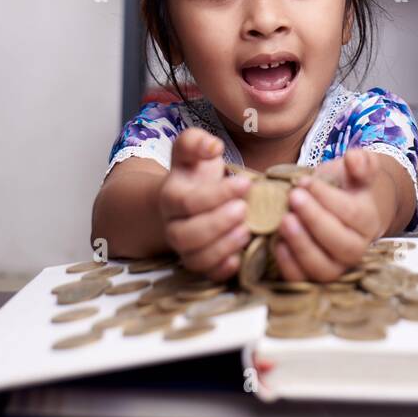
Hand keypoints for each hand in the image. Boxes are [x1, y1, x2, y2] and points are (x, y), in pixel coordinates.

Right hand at [158, 127, 252, 280]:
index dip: (217, 195)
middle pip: (188, 234)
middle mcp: (173, 226)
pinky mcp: (200, 263)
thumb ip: (196, 141)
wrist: (186, 199)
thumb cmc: (195, 174)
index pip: (188, 202)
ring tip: (247, 230)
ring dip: (223, 247)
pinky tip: (239, 257)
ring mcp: (185, 248)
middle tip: (245, 209)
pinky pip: (207, 275)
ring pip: (196, 258)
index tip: (245, 183)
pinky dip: (223, 270)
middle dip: (219, 223)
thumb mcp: (192, 150)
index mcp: (170, 197)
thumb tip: (212, 147)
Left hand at [274, 148, 381, 282]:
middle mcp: (356, 250)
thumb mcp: (355, 170)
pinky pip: (303, 281)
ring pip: (323, 269)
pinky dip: (289, 266)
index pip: (352, 214)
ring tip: (284, 221)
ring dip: (302, 246)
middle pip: (341, 244)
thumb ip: (361, 162)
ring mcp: (336, 267)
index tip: (304, 182)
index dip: (327, 198)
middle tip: (293, 198)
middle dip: (314, 220)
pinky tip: (276, 243)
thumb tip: (354, 159)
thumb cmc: (345, 188)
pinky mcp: (314, 277)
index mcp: (368, 221)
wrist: (343, 209)